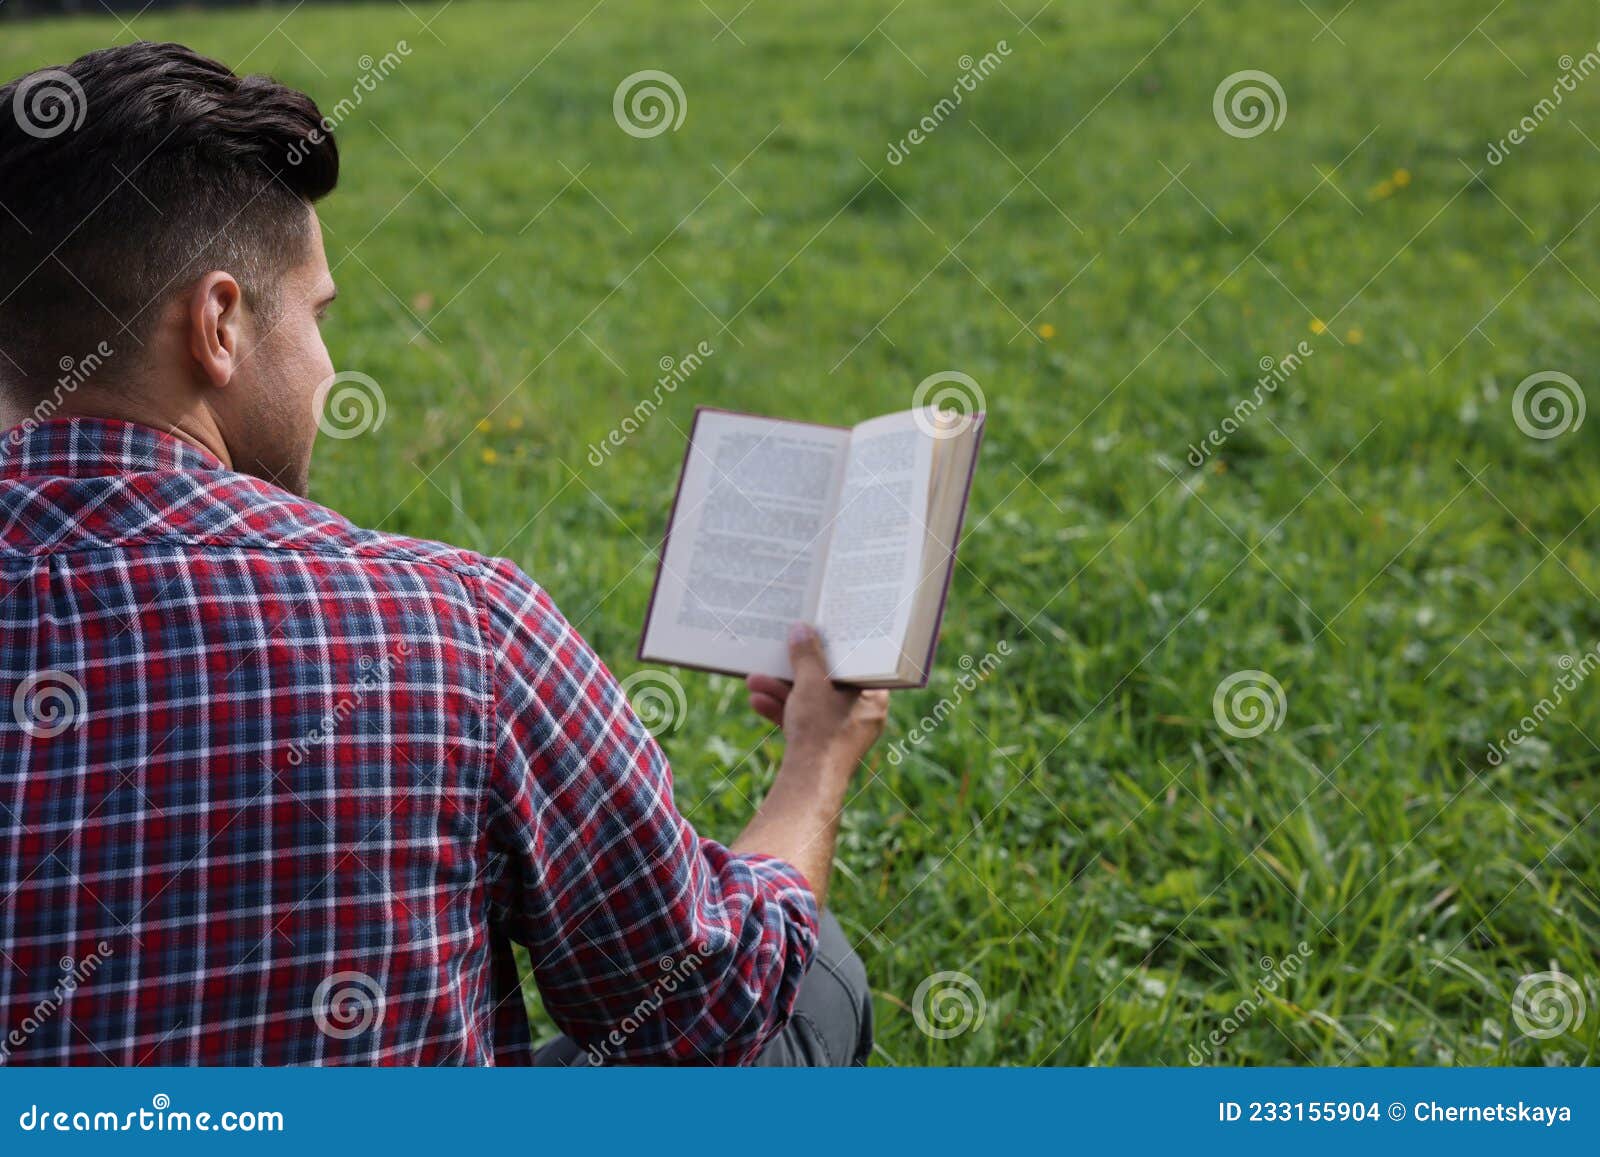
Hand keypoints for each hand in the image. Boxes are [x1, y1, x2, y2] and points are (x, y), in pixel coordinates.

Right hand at [746, 623, 888, 773]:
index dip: (836, 646)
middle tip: (776, 654)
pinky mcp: (821, 747)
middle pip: (827, 682)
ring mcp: (840, 733)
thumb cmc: (821, 731)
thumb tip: (802, 629)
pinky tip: (756, 702)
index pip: (856, 664)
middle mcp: (861, 714)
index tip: (817, 633)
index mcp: (873, 697)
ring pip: (810, 702)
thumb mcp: (811, 684)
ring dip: (780, 690)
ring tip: (752, 680)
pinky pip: (803, 721)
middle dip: (794, 670)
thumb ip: (806, 654)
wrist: (809, 785)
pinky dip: (782, 710)